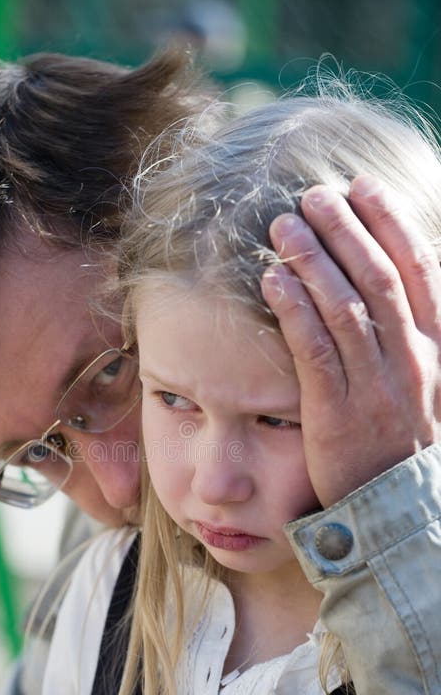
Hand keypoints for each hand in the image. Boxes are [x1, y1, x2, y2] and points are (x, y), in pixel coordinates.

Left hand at [262, 175, 440, 507]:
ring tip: (284, 226)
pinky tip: (271, 280)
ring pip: (346, 308)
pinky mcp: (337, 413)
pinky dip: (293, 310)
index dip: (391, 223)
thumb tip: (387, 279)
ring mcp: (376, 388)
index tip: (363, 186)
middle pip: (379, 279)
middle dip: (346, 230)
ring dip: (314, 260)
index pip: (420, 270)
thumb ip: (409, 334)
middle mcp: (412, 361)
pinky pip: (316, 350)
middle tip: (312, 195)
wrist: (392, 507)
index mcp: (436, 348)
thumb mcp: (420, 383)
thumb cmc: (396, 439)